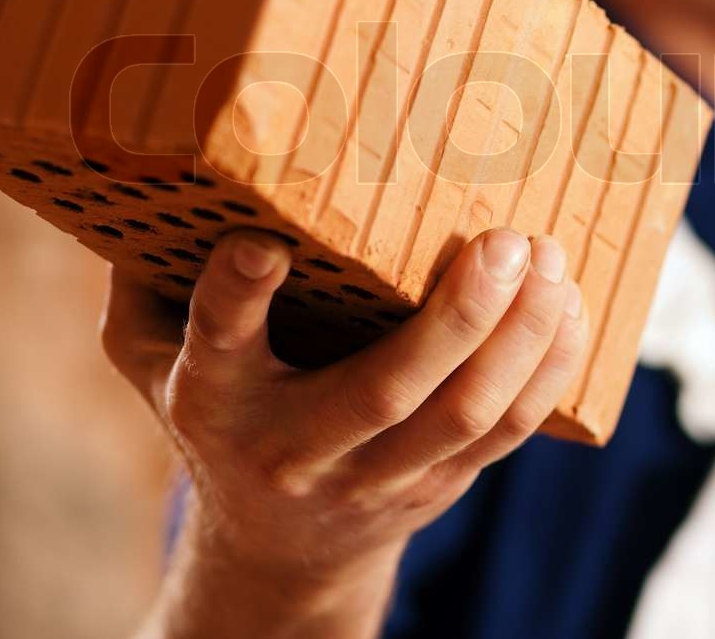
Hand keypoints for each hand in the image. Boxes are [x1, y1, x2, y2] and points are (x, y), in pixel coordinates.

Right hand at [101, 226, 587, 638]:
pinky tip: (571, 309)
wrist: (277, 550)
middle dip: (454, 318)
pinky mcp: (441, 485)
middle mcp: (297, 446)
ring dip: (522, 339)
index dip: (236, 297)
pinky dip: (549, 371)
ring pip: (466, 417)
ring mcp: (378, 475)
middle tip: (504, 242)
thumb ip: (144, 282)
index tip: (261, 244)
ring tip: (552, 262)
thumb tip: (152, 163)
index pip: (218, 345)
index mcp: (215, 400)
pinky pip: (508, 435)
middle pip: (386, 392)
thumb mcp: (151, 360)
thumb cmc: (218, 418)